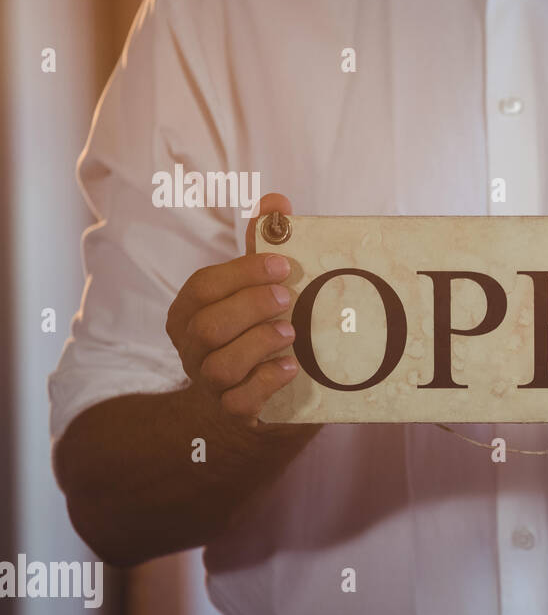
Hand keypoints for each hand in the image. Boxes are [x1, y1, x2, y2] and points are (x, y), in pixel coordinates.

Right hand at [165, 193, 300, 422]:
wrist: (244, 402)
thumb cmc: (249, 333)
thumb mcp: (251, 291)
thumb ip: (260, 249)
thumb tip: (277, 203)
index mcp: (189, 313)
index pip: (203, 287)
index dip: (242, 273)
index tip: (282, 264)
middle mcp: (192, 348)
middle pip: (209, 326)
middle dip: (250, 307)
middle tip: (287, 297)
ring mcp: (209, 383)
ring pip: (221, 366)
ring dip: (259, 344)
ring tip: (291, 332)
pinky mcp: (233, 411)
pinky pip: (241, 400)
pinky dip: (268, 381)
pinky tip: (292, 366)